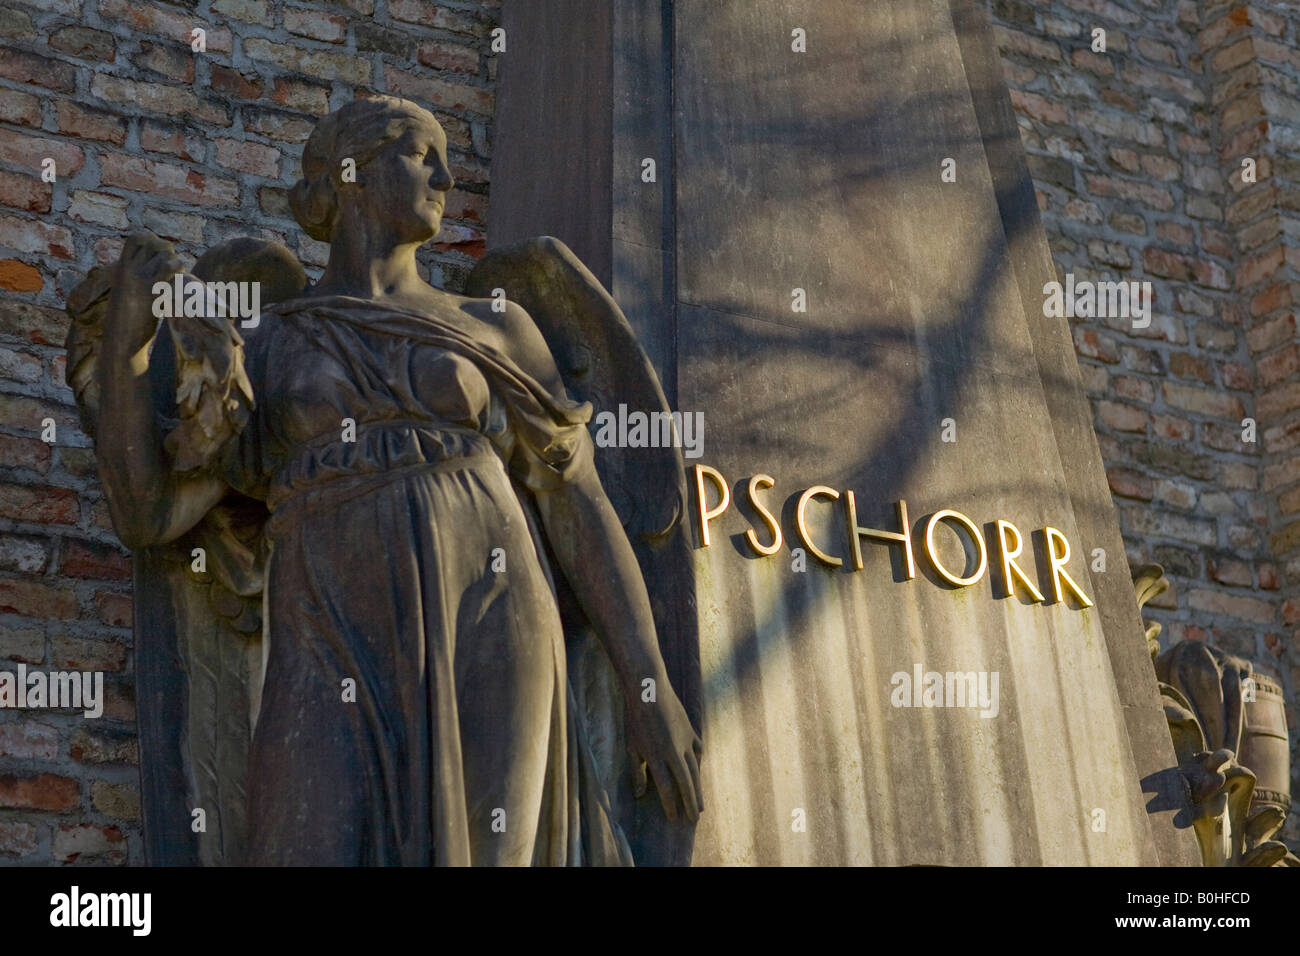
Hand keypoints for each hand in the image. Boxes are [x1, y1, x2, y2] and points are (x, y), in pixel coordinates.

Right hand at [106, 233, 183, 351]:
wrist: (120, 343)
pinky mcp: (152, 296)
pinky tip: (179, 289)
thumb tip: (157, 266)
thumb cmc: (126, 320)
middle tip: (172, 269)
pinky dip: (180, 278)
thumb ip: (135, 276)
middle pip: (155, 244)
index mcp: (121, 269)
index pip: (136, 238)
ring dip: (178, 266)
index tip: (160, 255)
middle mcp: (128, 272)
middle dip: (169, 252)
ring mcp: (139, 283)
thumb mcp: (125, 292)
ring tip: (177, 279)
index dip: (153, 240)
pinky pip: (171, 276)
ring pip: (167, 258)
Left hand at [625, 683, 702, 822]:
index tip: (674, 819)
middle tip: (694, 819)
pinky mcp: (690, 731)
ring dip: (697, 789)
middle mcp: (673, 751)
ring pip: (695, 770)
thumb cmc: (635, 719)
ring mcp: (684, 741)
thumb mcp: (631, 746)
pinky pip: (697, 752)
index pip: (665, 788)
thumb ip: (635, 772)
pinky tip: (698, 771)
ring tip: (700, 805)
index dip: (671, 805)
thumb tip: (639, 794)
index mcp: (655, 756)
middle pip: (685, 783)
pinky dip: (699, 763)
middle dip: (690, 803)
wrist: (649, 689)